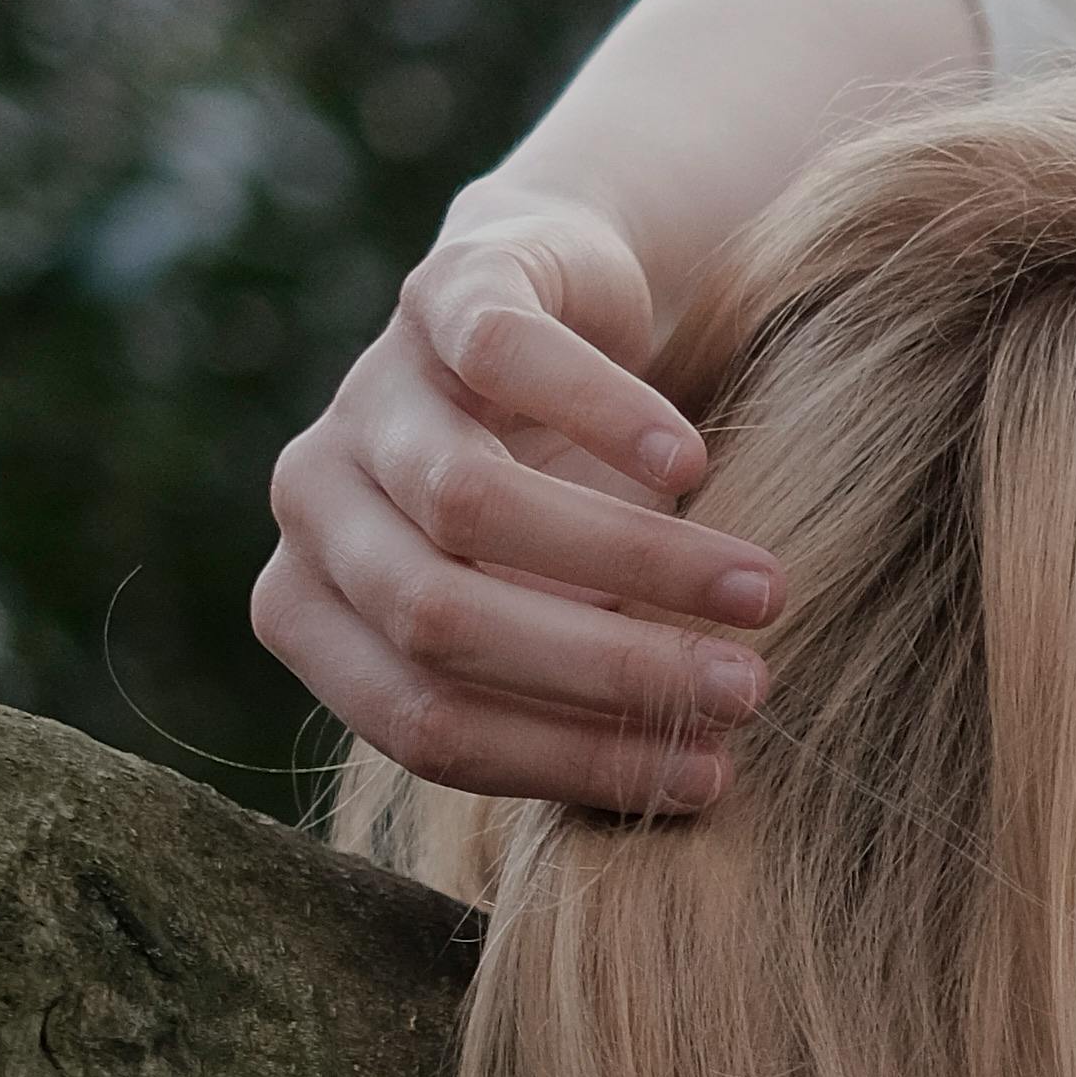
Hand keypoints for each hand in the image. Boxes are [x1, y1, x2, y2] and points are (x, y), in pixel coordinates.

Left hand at [252, 188, 780, 816]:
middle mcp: (313, 502)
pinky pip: (506, 358)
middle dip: (609, 672)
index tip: (709, 772)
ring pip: (471, 504)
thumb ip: (575, 699)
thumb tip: (690, 785)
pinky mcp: (437, 291)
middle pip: (440, 622)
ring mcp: (366, 391)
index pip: (423, 724)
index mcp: (317, 611)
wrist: (569, 313)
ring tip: (762, 593)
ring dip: (636, 558)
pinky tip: (694, 458)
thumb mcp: (553, 617)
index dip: (571, 760)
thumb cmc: (565, 504)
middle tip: (748, 691)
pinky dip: (605, 413)